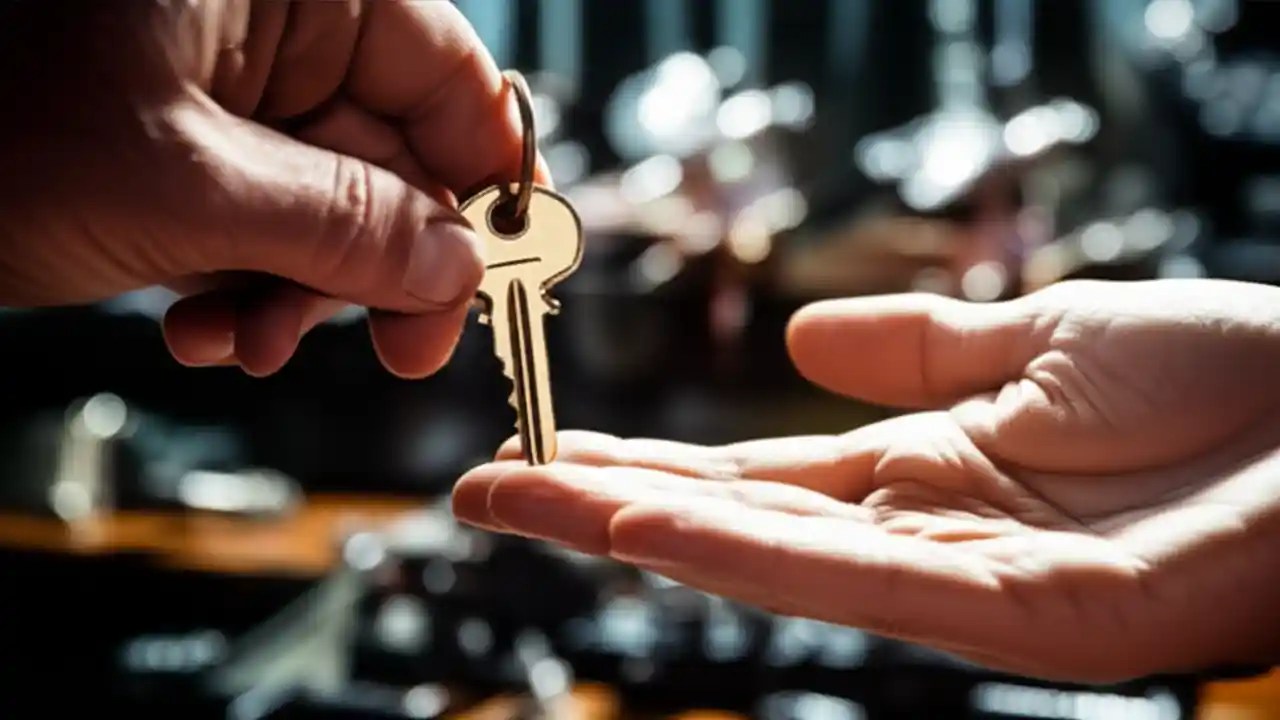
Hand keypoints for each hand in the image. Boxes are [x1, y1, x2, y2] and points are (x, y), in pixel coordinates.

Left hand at [0, 0, 543, 377]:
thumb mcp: (186, 185)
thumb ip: (349, 228)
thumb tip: (461, 267)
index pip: (447, 76)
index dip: (485, 181)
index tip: (499, 274)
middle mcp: (266, 27)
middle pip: (393, 158)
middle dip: (381, 268)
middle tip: (395, 350)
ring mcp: (221, 91)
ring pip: (326, 209)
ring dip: (302, 294)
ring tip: (242, 340)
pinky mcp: (182, 148)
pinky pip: (260, 225)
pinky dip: (245, 288)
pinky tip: (200, 323)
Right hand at [453, 278, 1279, 681]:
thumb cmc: (1223, 376)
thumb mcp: (1040, 338)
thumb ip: (917, 347)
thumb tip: (798, 341)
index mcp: (926, 468)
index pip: (755, 472)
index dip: (650, 458)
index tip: (555, 439)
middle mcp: (920, 535)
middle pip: (733, 522)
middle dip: (603, 504)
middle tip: (484, 487)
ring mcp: (955, 583)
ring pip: (767, 559)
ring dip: (639, 530)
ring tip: (526, 502)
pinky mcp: (1007, 618)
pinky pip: (849, 582)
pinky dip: (740, 554)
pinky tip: (645, 525)